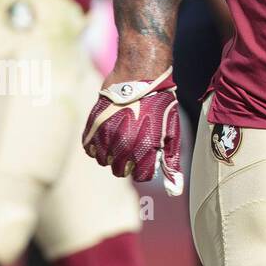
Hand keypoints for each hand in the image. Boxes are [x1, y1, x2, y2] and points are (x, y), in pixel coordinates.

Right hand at [82, 69, 183, 195]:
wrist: (140, 75)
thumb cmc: (160, 103)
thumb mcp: (171, 131)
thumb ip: (171, 162)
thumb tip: (175, 191)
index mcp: (144, 148)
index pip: (141, 176)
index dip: (146, 166)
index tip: (148, 153)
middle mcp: (122, 146)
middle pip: (120, 171)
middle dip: (129, 162)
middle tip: (135, 144)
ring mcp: (105, 137)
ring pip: (104, 161)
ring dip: (113, 154)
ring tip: (122, 136)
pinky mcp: (92, 127)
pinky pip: (89, 149)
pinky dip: (98, 145)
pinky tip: (109, 133)